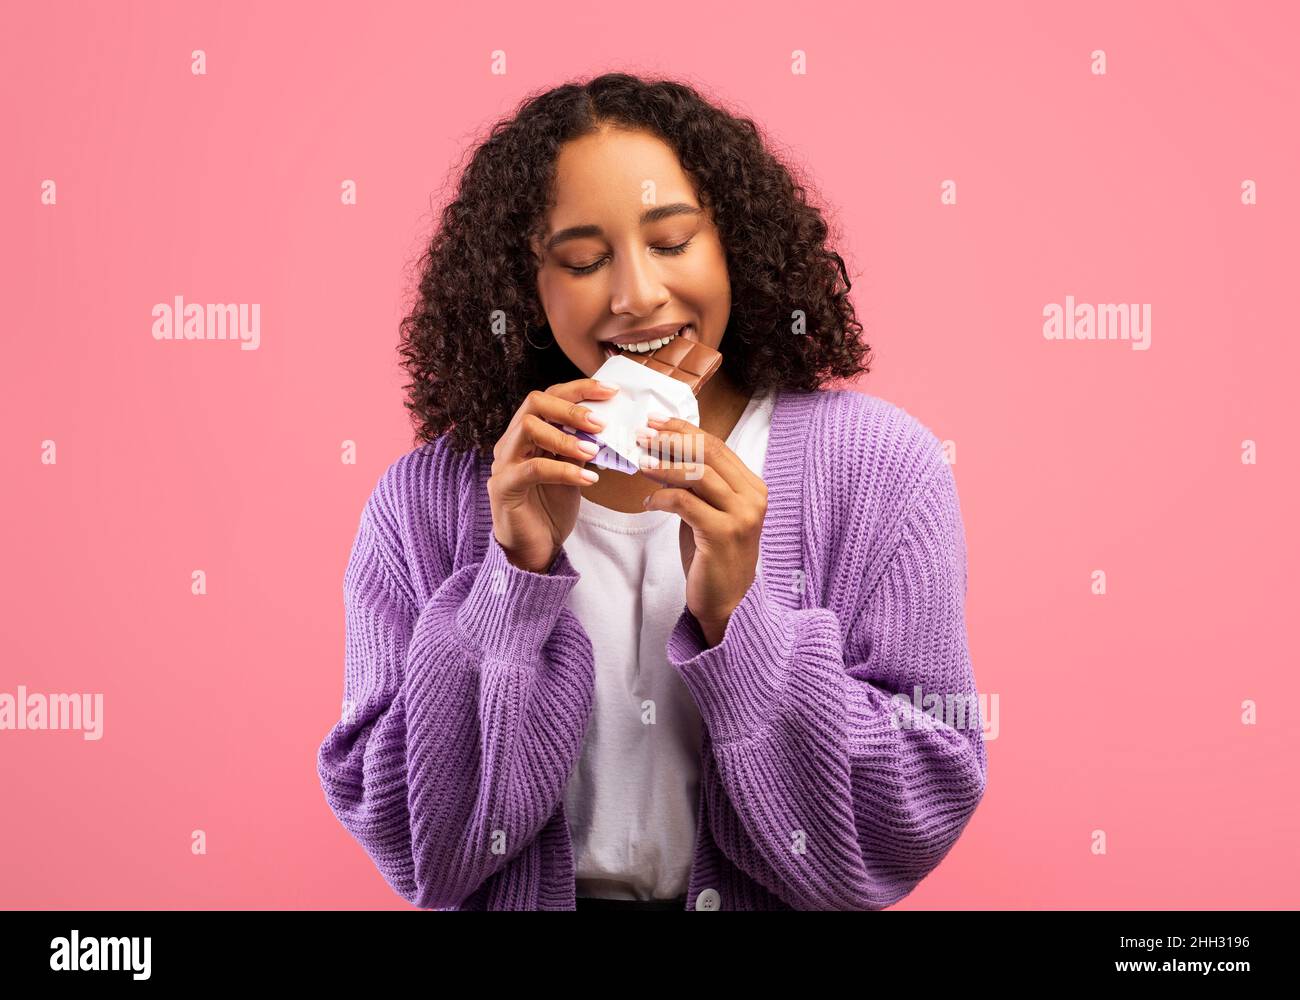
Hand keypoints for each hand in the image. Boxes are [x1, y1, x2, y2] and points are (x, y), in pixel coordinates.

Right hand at [487, 378, 618, 572]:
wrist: (534, 549)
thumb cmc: (550, 509)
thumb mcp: (573, 471)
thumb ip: (581, 447)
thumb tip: (608, 426)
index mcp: (528, 434)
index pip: (550, 397)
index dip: (580, 389)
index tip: (611, 391)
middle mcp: (511, 442)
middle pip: (534, 402)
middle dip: (571, 407)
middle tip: (600, 423)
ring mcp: (504, 463)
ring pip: (528, 428)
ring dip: (566, 437)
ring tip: (593, 451)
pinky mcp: (504, 487)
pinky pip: (533, 468)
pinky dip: (564, 470)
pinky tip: (588, 479)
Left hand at [635, 415, 767, 644]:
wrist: (728, 602)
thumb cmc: (714, 556)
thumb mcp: (708, 512)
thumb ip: (696, 485)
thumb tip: (664, 453)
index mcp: (752, 487)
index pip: (716, 446)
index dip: (684, 430)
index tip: (655, 422)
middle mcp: (753, 497)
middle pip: (709, 453)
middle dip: (672, 440)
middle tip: (641, 435)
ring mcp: (741, 515)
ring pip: (697, 474)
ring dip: (663, 465)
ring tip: (639, 463)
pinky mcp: (723, 534)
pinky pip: (685, 503)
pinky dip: (662, 498)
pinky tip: (648, 502)